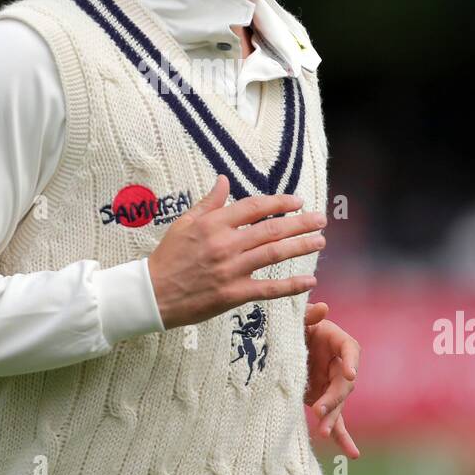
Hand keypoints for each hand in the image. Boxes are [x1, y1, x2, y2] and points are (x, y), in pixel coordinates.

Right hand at [148, 175, 326, 329]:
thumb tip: (224, 179)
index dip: (279, 202)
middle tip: (321, 219)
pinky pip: (268, 288)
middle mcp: (225, 244)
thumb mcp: (184, 223)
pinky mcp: (233, 294)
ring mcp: (230, 270)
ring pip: (274, 254)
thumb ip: (208, 202)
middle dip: (300, 223)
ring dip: (301, 247)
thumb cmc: (168, 257)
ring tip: (320, 241)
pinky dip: (290, 285)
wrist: (153, 294)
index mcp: (213, 224)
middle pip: (271, 229)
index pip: (254, 207)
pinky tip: (310, 280)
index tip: (297, 201)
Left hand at [303, 301, 359, 458]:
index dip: (352, 363)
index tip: (350, 374)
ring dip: (333, 419)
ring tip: (324, 431)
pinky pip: (336, 419)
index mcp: (338, 342)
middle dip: (334, 398)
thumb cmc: (293, 327)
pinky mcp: (325, 401)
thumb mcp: (296, 321)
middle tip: (319, 410)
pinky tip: (352, 454)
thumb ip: (308, 316)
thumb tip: (322, 307)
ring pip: (338, 404)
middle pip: (344, 383)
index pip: (350, 351)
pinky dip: (342, 436)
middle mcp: (340, 365)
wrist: (283, 344)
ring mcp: (333, 385)